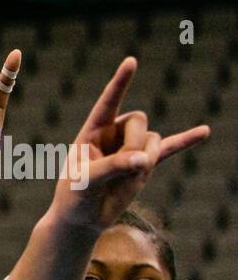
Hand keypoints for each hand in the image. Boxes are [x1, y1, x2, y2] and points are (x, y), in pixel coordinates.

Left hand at [48, 57, 209, 232]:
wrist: (83, 218)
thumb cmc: (75, 196)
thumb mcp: (86, 180)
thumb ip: (113, 166)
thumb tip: (144, 159)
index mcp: (93, 131)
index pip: (108, 102)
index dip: (120, 82)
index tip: (131, 61)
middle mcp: (114, 134)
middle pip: (139, 120)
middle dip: (135, 142)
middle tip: (126, 165)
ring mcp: (131, 148)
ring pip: (153, 138)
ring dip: (146, 156)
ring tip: (131, 174)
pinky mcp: (145, 164)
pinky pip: (169, 148)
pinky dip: (186, 140)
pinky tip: (204, 132)